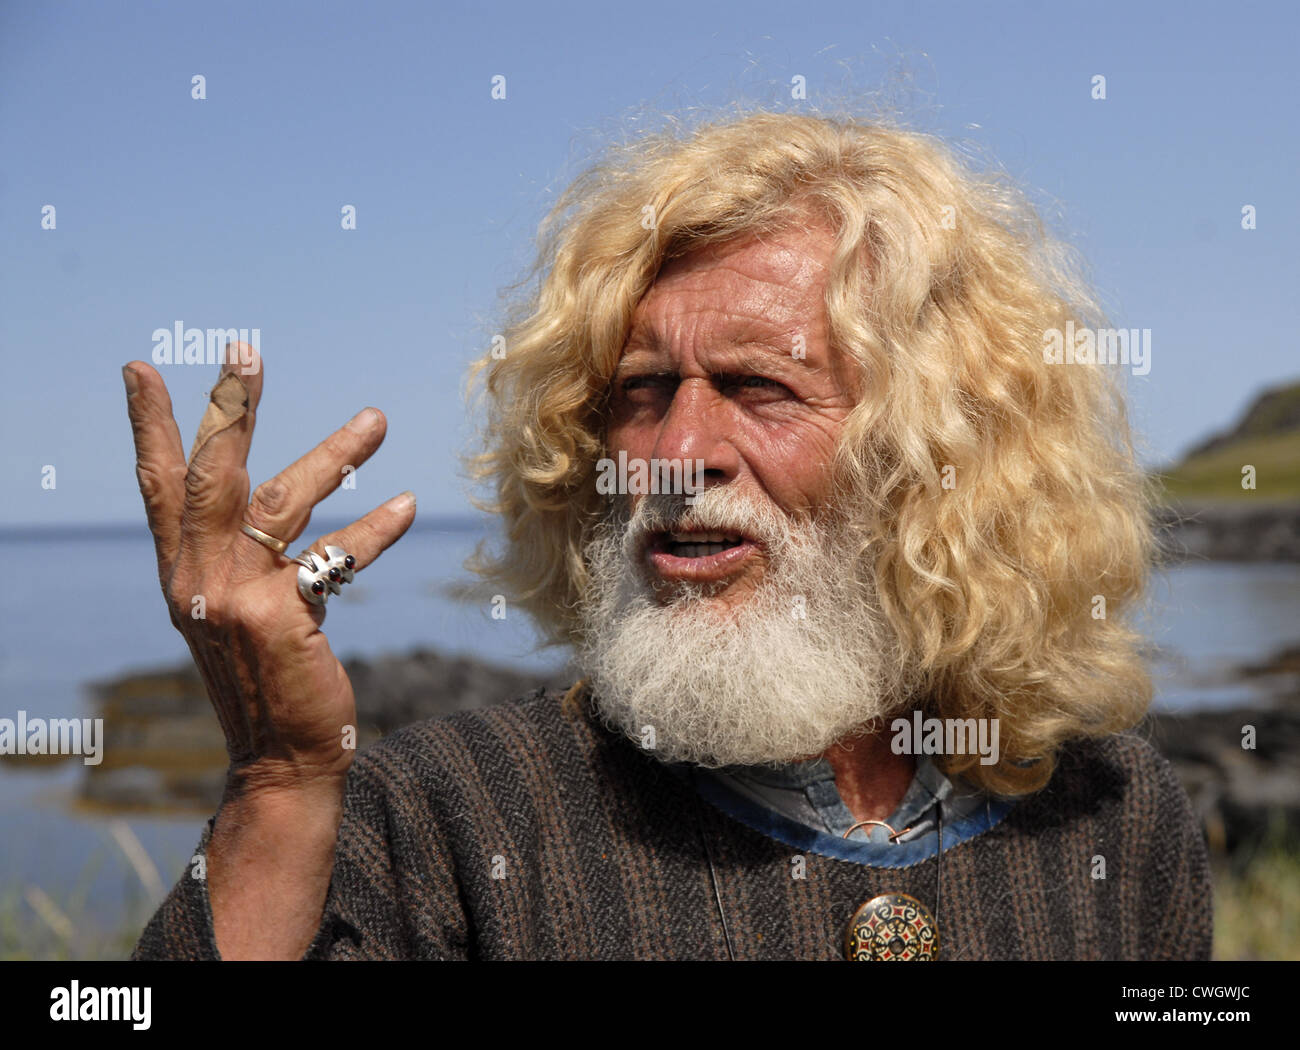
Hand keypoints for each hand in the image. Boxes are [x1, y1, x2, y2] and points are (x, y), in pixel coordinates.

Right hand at [122, 342, 415, 793]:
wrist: (282, 758)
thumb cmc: (269, 681)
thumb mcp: (240, 613)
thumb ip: (249, 558)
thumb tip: (277, 506)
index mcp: (182, 573)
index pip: (159, 488)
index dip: (151, 427)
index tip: (141, 370)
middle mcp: (197, 579)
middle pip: (210, 477)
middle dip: (228, 410)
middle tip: (245, 351)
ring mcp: (234, 597)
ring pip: (282, 502)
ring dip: (334, 455)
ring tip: (377, 419)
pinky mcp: (280, 615)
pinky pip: (336, 556)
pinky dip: (375, 529)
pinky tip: (407, 504)